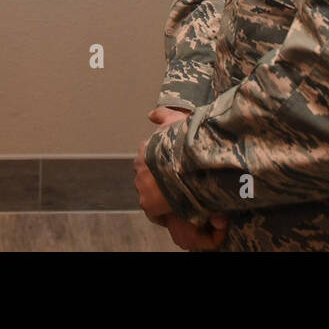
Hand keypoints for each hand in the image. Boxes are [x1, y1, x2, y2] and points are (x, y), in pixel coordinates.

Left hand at [139, 109, 230, 246]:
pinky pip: (154, 212)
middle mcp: (140, 167)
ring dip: (161, 196)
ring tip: (179, 199)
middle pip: (148, 176)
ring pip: (150, 193)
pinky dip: (163, 214)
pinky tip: (176, 214)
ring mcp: (142, 186)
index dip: (159, 163)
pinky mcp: (148, 203)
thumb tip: (151, 114)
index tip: (172, 167)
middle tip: (177, 185)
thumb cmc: (183, 140)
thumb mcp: (175, 120)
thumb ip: (163, 115)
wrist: (189, 161)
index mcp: (145, 149)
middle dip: (159, 180)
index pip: (147, 157)